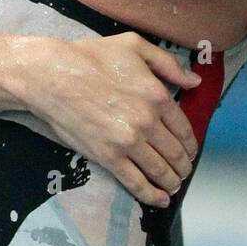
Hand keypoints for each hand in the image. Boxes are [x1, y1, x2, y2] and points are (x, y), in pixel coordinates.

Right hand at [18, 33, 203, 207]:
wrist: (51, 76)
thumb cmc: (91, 57)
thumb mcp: (135, 46)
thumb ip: (169, 64)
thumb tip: (195, 81)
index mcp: (157, 95)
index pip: (184, 128)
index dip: (191, 143)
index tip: (191, 150)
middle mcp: (147, 122)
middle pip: (175, 152)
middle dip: (184, 165)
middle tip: (185, 170)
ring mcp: (128, 142)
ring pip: (159, 169)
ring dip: (172, 180)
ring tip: (175, 184)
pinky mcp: (107, 157)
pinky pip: (135, 181)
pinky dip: (151, 194)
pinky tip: (160, 199)